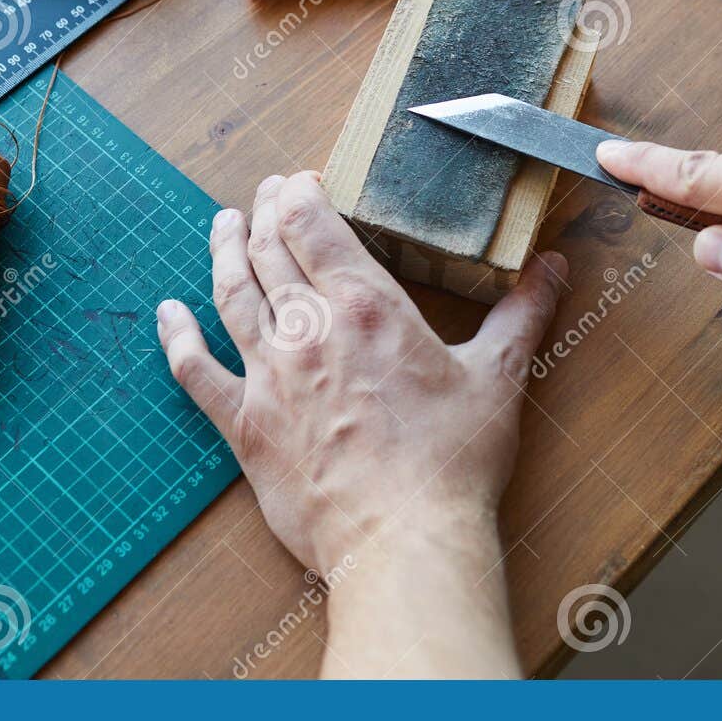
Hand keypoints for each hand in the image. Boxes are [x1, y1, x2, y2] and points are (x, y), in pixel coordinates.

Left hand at [155, 171, 566, 676]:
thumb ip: (522, 312)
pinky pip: (196, 371)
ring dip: (223, 250)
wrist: (402, 540)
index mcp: (365, 305)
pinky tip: (169, 314)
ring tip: (222, 223)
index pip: (313, 224)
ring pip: (230, 293)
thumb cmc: (452, 461)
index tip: (303, 180)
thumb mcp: (499, 376)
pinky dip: (177, 337)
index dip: (300, 192)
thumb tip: (552, 266)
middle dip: (265, 210)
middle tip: (266, 192)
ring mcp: (268, 375)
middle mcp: (307, 328)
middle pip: (269, 248)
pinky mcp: (244, 425)